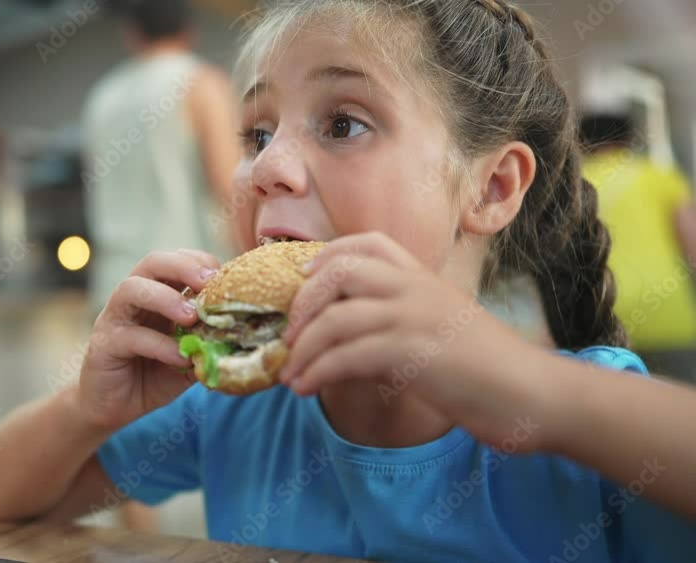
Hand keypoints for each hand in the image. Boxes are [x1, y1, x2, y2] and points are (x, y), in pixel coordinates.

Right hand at [77, 250, 219, 429]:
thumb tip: (243, 336)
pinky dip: (159, 344)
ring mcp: (114, 319)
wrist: (115, 407)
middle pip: (152, 263)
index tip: (223, 277)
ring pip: (131, 289)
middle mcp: (133, 299)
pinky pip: (130, 336)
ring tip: (192, 316)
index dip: (199, 262)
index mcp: (156, 294)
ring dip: (165, 298)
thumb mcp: (188, 356)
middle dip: (182, 266)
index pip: (176, 261)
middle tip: (207, 283)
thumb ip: (208, 343)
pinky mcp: (103, 345)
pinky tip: (181, 357)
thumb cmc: (154, 375)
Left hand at [280, 233, 547, 450]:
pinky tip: (306, 388)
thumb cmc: (488, 366)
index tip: (304, 280)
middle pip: (339, 272)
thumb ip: (402, 317)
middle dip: (303, 305)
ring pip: (336, 319)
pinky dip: (319, 371)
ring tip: (289, 376)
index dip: (327, 256)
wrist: (536, 394)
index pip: (368, 243)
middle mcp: (417, 287)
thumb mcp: (443, 325)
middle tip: (288, 337)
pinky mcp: (414, 354)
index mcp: (424, 276)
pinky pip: (348, 356)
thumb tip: (349, 334)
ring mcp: (415, 317)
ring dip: (302, 350)